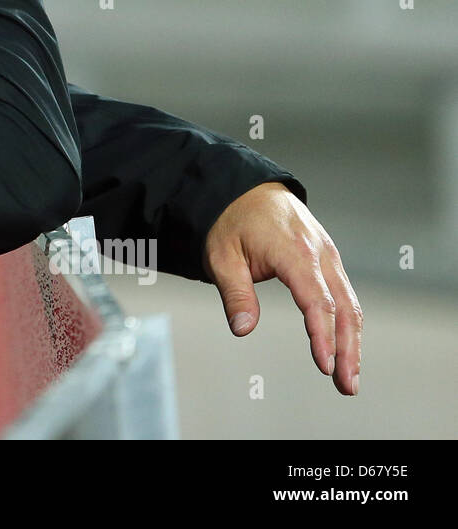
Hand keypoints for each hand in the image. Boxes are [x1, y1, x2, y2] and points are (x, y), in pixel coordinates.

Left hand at [202, 181, 362, 395]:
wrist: (244, 189)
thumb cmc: (230, 221)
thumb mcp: (221, 256)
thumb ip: (235, 293)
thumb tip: (243, 329)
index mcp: (295, 251)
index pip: (317, 301)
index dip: (323, 336)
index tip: (324, 364)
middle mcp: (319, 253)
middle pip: (344, 307)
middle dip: (348, 349)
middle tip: (346, 384)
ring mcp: (327, 255)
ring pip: (350, 303)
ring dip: (353, 341)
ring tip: (349, 377)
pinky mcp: (327, 258)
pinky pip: (344, 293)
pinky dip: (348, 322)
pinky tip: (346, 346)